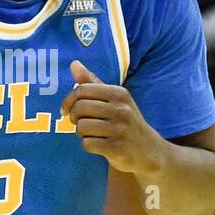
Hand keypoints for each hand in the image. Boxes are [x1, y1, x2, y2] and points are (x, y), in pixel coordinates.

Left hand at [60, 60, 164, 174]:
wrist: (149, 150)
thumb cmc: (126, 121)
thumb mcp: (114, 99)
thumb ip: (92, 83)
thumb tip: (74, 64)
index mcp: (119, 93)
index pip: (82, 90)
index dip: (68, 100)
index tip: (65, 110)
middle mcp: (121, 109)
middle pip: (79, 108)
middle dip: (74, 118)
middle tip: (80, 123)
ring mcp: (120, 129)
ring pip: (81, 127)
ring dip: (81, 133)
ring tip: (92, 134)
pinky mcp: (117, 148)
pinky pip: (87, 144)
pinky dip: (88, 145)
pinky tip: (98, 144)